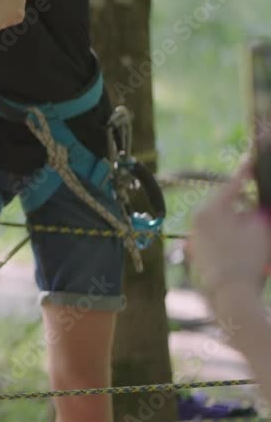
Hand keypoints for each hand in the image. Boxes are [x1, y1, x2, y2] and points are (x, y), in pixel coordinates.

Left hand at [189, 163, 270, 298]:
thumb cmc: (248, 260)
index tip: (250, 160)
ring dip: (236, 220)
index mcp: (210, 209)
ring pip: (220, 220)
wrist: (230, 295)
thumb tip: (253, 205)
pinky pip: (216, 235)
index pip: (231, 185)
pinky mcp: (197, 252)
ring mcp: (195, 237)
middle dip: (242, 202)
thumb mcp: (260, 228)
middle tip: (255, 199)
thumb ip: (257, 209)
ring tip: (252, 229)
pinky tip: (242, 245)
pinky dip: (230, 235)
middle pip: (224, 203)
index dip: (244, 172)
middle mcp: (197, 220)